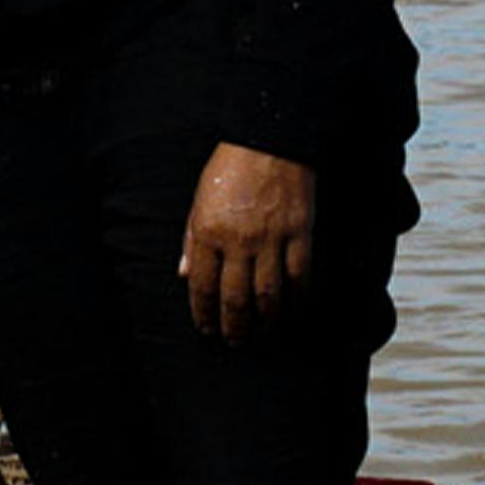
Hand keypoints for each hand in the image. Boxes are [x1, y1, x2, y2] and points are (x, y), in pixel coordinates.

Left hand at [179, 143, 315, 338]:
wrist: (268, 141)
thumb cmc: (230, 169)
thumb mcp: (198, 202)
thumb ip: (192, 241)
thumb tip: (185, 275)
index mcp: (209, 233)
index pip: (204, 286)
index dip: (204, 313)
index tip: (206, 329)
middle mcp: (239, 241)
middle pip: (236, 298)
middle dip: (234, 326)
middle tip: (236, 343)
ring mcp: (271, 239)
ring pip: (269, 294)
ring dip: (265, 321)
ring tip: (263, 336)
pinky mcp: (299, 233)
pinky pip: (299, 274)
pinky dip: (297, 296)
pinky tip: (292, 309)